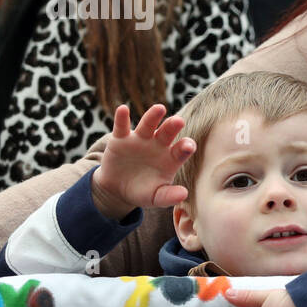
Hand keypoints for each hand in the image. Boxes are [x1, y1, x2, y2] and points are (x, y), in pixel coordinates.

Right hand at [91, 104, 193, 219]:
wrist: (118, 189)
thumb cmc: (143, 191)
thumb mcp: (156, 197)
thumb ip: (169, 196)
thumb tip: (184, 194)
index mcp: (171, 158)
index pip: (181, 150)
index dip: (186, 147)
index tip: (189, 146)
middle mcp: (158, 145)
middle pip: (167, 132)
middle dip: (173, 126)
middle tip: (179, 121)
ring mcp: (140, 139)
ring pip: (148, 125)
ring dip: (153, 116)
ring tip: (159, 109)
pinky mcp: (121, 138)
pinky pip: (122, 126)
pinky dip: (122, 118)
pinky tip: (123, 109)